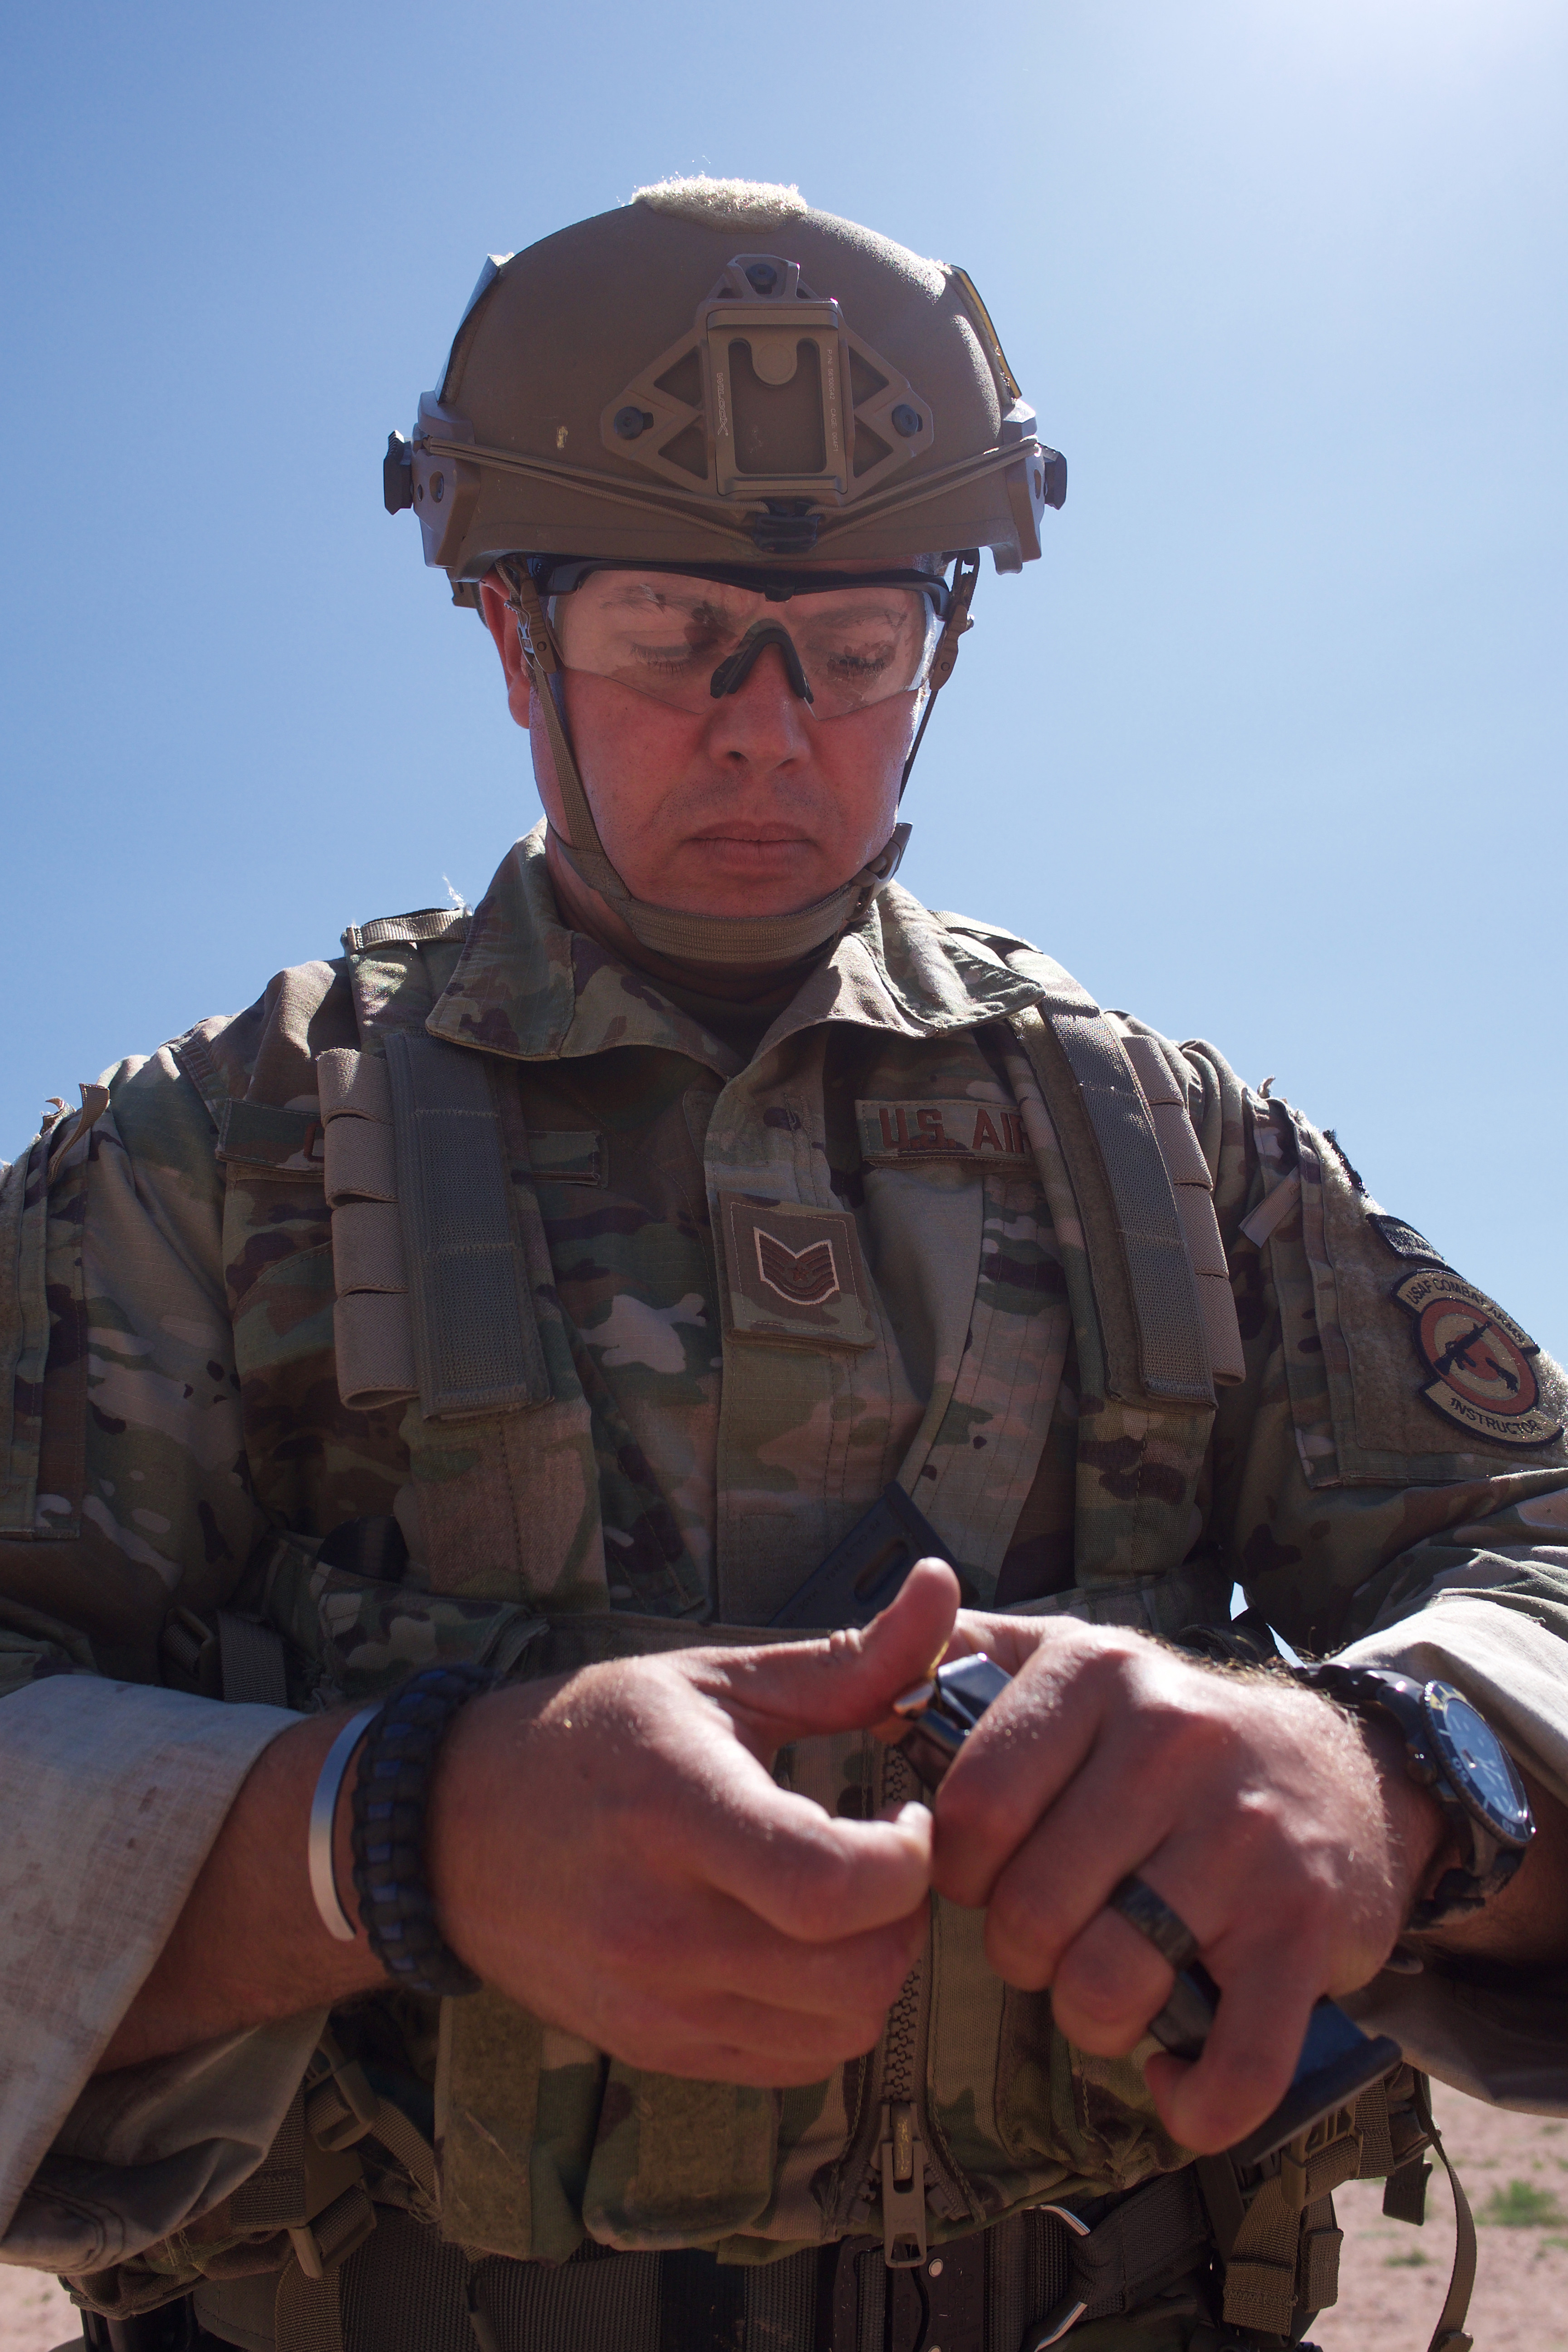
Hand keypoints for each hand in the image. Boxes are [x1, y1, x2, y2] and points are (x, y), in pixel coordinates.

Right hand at [426, 1562, 960, 2088]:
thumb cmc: (594, 1736)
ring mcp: (656, 2001)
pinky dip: (826, 2014)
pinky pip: (792, 2063)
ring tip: (847, 1902)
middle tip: (888, 1859)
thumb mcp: (715, 1679)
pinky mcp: (656, 2047)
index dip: (909, 1858)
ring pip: (838, 2031)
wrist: (453, 1831)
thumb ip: (845, 1657)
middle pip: (854, 1974)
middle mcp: (661, 1924)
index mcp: (676, 1812)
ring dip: (875, 1968)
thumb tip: (942, 1585)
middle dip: (906, 1916)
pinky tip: (803, 1946)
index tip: (907, 1814)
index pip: (831, 1884)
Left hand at [923, 1613, 1447, 2152]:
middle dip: (1021, 1951)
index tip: (991, 1873)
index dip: (960, 1871)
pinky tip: (1172, 2080)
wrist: (1354, 1770)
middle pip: (1029, 1909)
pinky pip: (1234, 2063)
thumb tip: (859, 1670)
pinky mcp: (1306, 1931)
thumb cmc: (1173, 1731)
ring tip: (1111, 1982)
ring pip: (1107, 1984)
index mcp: (1095, 1676)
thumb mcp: (1070, 1656)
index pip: (970, 1810)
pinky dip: (1191, 2102)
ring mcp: (1245, 1839)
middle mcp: (1173, 1742)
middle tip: (1056, 1933)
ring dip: (1090, 2018)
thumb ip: (959, 1653)